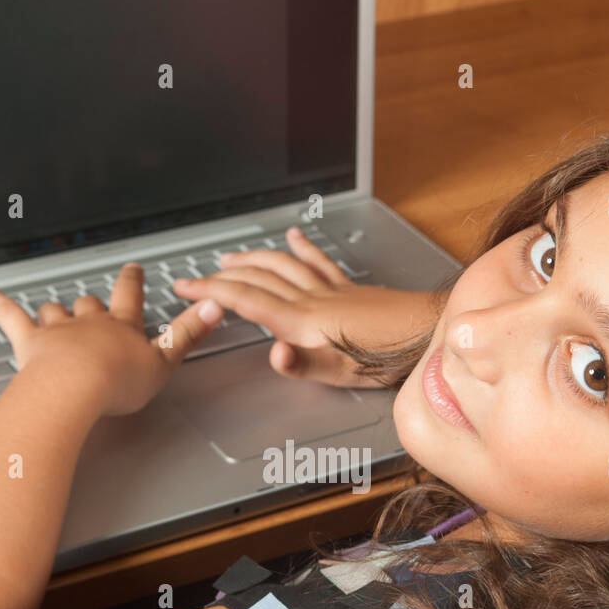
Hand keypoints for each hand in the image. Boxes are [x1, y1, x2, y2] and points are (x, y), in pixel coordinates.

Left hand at [0, 263, 222, 416]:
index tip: (133, 269)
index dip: (132, 283)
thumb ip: (188, 334)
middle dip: (91, 306)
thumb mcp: (164, 362)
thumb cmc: (118, 382)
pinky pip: (10, 316)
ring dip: (55, 313)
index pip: (129, 298)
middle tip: (94, 306)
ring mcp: (57, 330)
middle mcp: (89, 323)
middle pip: (90, 306)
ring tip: (53, 313)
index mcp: (122, 328)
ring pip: (56, 312)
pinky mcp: (29, 341)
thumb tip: (216, 305)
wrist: (76, 388)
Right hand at [170, 227, 433, 387]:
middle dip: (220, 276)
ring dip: (252, 260)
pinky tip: (295, 237)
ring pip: (281, 266)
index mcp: (300, 321)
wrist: (426, 334)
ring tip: (231, 258)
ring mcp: (329, 291)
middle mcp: (310, 300)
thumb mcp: (340, 372)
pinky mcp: (348, 289)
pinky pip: (319, 262)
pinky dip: (301, 248)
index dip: (209, 292)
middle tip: (194, 276)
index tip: (182, 287)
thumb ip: (302, 364)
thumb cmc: (386, 358)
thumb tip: (273, 354)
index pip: (243, 300)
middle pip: (255, 279)